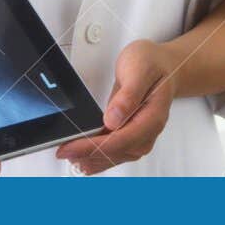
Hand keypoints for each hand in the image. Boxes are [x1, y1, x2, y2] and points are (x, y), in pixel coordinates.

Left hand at [54, 39, 176, 174]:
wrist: (161, 64)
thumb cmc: (153, 64)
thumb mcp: (140, 69)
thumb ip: (128, 94)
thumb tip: (113, 118)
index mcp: (153, 117)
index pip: (121, 140)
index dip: (93, 147)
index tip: (71, 147)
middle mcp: (147, 131)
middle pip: (116, 153)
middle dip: (88, 155)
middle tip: (62, 151)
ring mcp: (140, 135)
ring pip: (114, 157)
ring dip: (91, 159)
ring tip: (68, 155)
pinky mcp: (131, 135)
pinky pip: (114, 152)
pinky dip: (96, 156)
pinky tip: (82, 157)